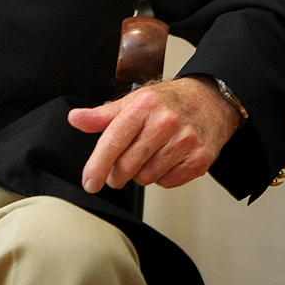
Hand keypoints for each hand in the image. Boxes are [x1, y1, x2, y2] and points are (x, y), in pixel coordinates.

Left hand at [68, 76, 242, 193]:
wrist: (209, 102)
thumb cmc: (166, 103)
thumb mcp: (131, 102)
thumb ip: (101, 116)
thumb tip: (75, 118)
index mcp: (143, 106)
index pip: (113, 142)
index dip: (97, 166)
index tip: (89, 182)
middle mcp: (165, 122)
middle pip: (128, 166)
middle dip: (117, 174)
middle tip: (118, 170)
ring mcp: (185, 141)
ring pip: (147, 177)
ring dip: (140, 174)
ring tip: (147, 157)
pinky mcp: (200, 158)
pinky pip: (167, 183)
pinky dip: (161, 177)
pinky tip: (165, 161)